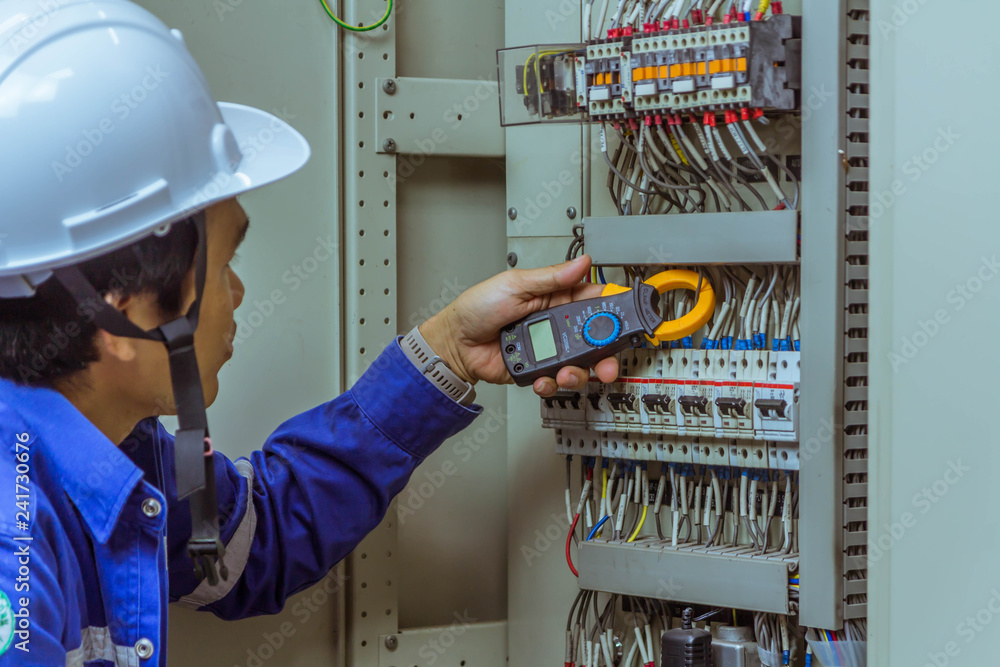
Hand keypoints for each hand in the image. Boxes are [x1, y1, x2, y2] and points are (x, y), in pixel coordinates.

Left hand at [420, 255, 618, 396]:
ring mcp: (549, 349)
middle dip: (605, 353)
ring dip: (579, 372)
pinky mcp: (538, 370)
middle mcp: (556, 324)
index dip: (612, 310)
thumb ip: (551, 278)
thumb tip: (582, 262)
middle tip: (605, 362)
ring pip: (580, 364)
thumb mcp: (515, 285)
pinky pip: (555, 381)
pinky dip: (552, 383)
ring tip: (565, 373)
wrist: (454, 344)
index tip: (625, 319)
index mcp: (555, 298)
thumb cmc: (477, 308)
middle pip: (594, 339)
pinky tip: (544, 378)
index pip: (593, 301)